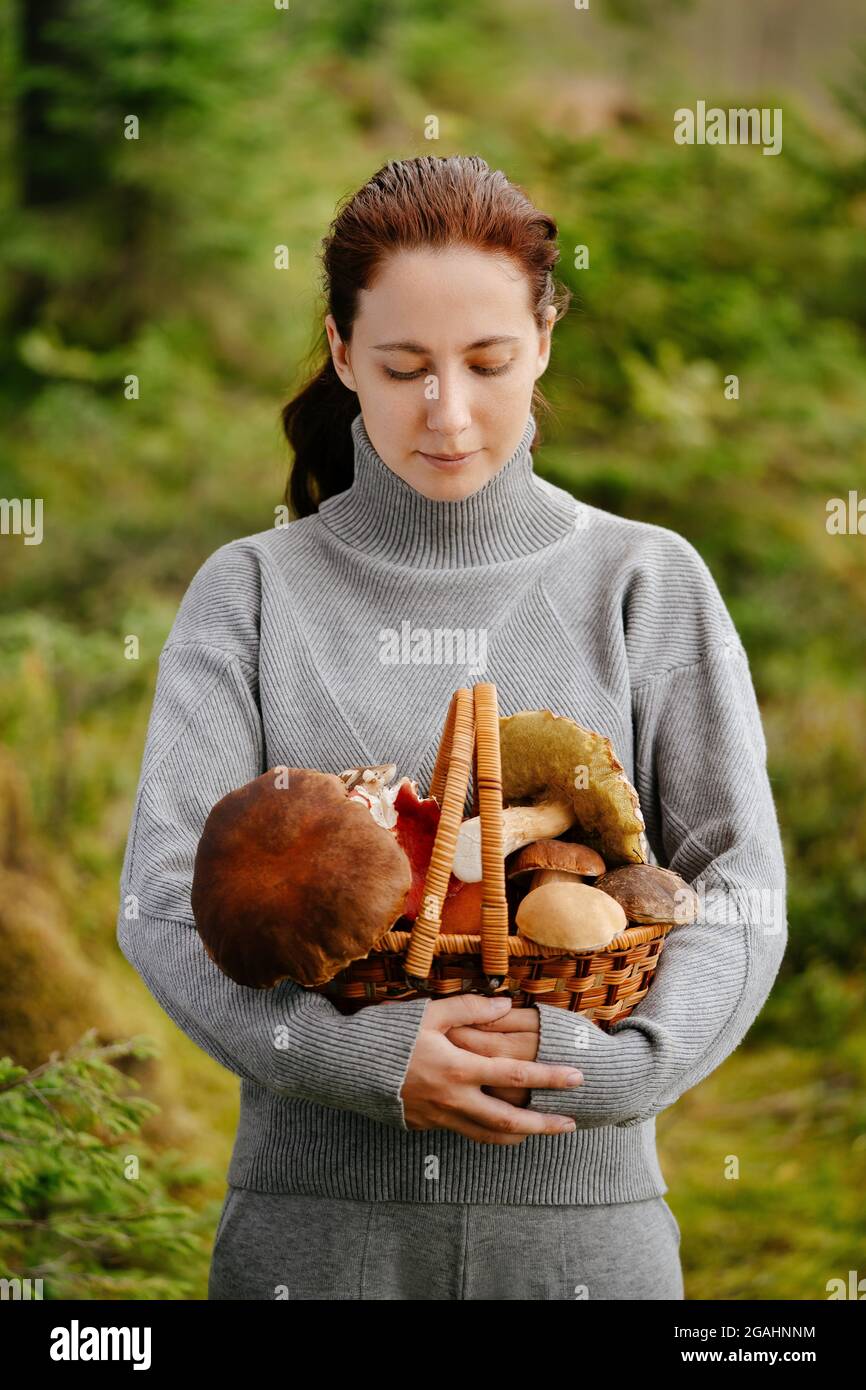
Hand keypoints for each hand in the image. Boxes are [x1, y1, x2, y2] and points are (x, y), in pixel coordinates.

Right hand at [400, 996, 582, 1143]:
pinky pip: (463, 1132)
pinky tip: (496, 1126)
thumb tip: (507, 1004)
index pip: (516, 1077)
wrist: (344, 1066)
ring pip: (487, 1137)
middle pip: (509, 1122)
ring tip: (540, 1132)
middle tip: (571, 1123)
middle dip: (544, 1125)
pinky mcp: (424, 1126)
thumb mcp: (429, 1013)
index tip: (577, 1077)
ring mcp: (438, 1117)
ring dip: (518, 1136)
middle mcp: (452, 1099)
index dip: (550, 1077)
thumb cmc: (387, 1034)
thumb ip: (471, 1009)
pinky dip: (485, 1132)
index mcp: (458, 1069)